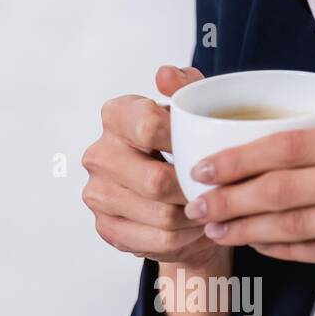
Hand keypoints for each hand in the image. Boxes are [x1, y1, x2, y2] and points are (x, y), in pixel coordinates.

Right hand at [83, 65, 227, 266]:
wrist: (171, 192)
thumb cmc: (185, 146)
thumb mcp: (194, 110)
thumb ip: (186, 87)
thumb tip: (165, 75)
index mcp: (116, 116)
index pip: (148, 126)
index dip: (184, 141)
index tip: (207, 149)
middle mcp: (98, 154)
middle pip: (156, 181)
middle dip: (194, 189)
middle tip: (217, 190)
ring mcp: (97, 194)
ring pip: (160, 214)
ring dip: (194, 216)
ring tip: (210, 208)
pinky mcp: (105, 227)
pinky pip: (156, 240)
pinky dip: (184, 237)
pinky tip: (194, 226)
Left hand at [186, 116, 314, 276]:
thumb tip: (269, 149)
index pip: (288, 147)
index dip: (239, 160)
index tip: (204, 168)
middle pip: (280, 189)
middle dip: (228, 200)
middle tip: (195, 205)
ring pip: (292, 224)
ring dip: (245, 229)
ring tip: (215, 229)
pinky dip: (280, 248)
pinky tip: (256, 243)